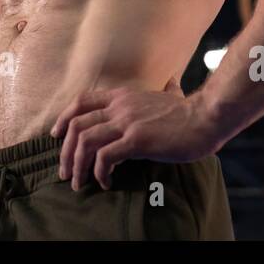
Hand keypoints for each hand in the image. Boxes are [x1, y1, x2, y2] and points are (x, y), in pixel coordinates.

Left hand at [50, 86, 218, 190]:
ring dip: (77, 165)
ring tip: (79, 182)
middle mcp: (119, 106)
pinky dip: (99, 171)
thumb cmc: (191, 111)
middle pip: (76, 125)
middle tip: (65, 171)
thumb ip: (166, 90)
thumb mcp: (171, 94)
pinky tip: (106, 181)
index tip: (57, 136)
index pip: (81, 101)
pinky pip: (106, 156)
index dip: (64, 118)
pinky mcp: (137, 140)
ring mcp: (127, 122)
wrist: (206, 117)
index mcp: (122, 96)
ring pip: (85, 141)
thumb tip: (173, 82)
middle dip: (65, 151)